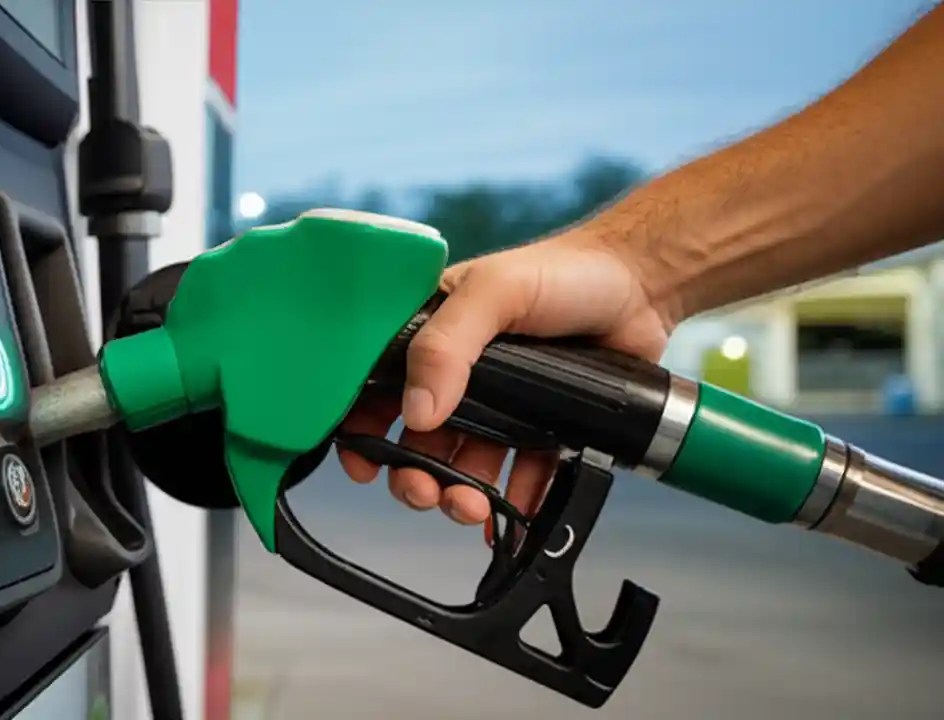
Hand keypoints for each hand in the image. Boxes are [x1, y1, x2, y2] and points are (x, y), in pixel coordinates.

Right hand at [337, 227, 674, 536]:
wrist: (642, 286)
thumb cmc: (562, 272)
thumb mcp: (493, 293)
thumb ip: (446, 346)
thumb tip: (416, 414)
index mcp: (428, 335)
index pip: (376, 387)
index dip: (360, 429)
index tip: (362, 465)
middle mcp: (457, 375)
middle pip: (416, 440)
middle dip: (414, 476)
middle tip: (426, 493)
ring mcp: (499, 405)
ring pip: (463, 465)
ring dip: (459, 495)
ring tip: (473, 507)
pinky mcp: (541, 429)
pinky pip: (520, 477)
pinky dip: (513, 504)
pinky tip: (511, 519)